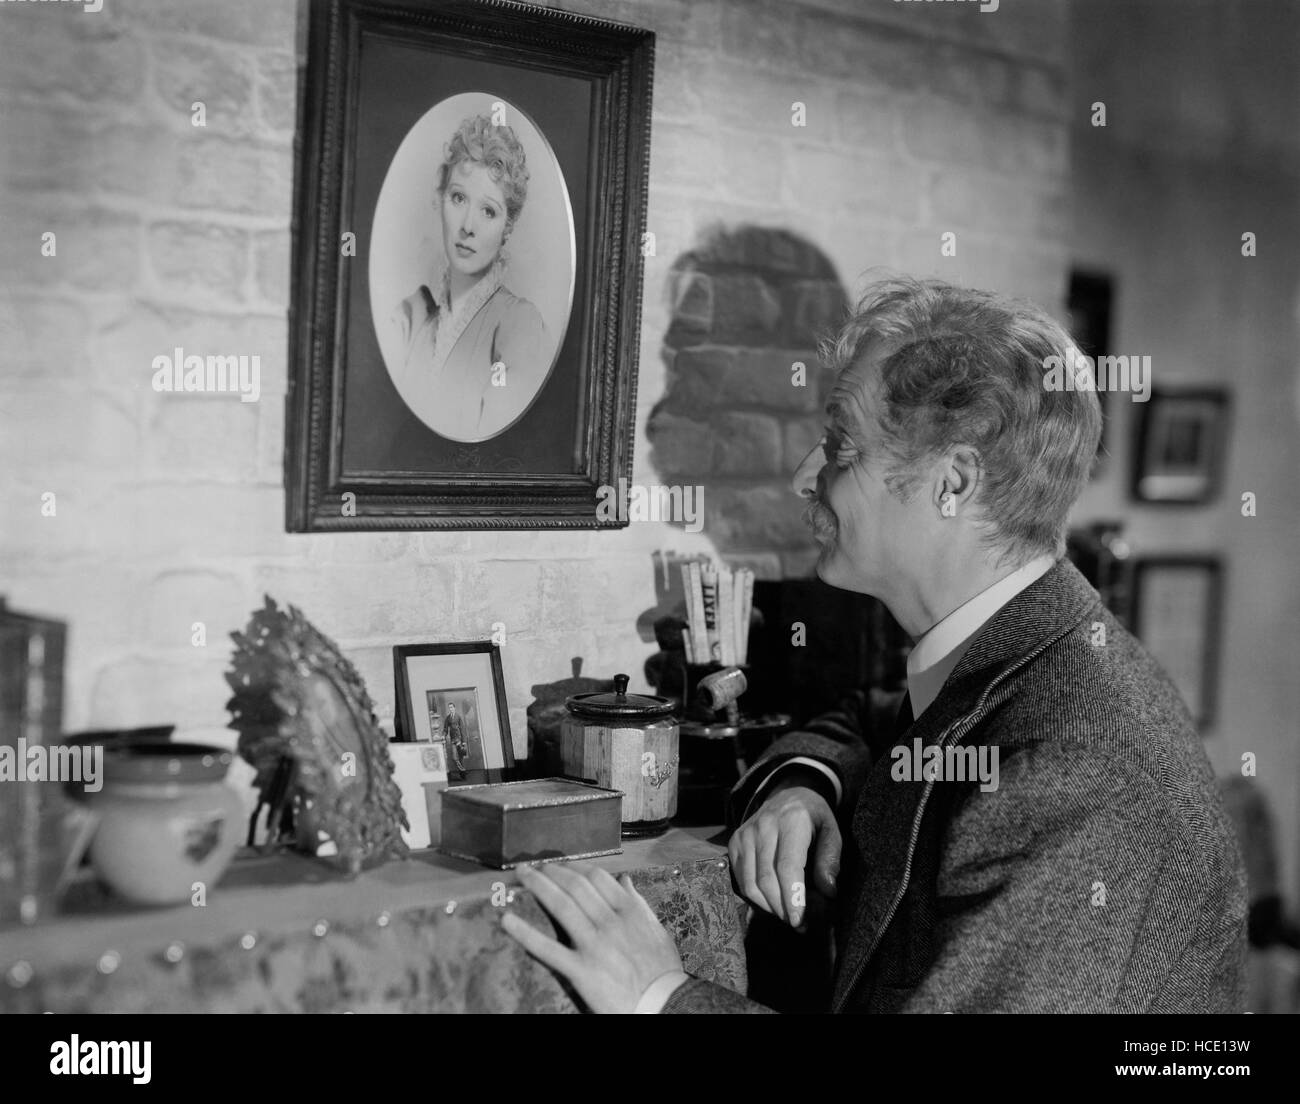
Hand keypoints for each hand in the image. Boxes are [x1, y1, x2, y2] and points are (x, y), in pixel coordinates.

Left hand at [501, 863, 683, 1012]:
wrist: (663, 1004)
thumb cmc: (662, 970)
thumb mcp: (657, 930)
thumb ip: (638, 904)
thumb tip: (625, 880)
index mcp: (630, 911)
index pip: (597, 877)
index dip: (574, 867)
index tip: (561, 865)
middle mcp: (611, 922)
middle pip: (576, 886)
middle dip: (552, 872)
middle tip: (534, 868)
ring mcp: (595, 945)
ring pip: (562, 906)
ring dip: (538, 886)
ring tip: (521, 877)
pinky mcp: (581, 970)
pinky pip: (548, 949)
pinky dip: (525, 933)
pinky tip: (508, 920)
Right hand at [729, 780, 839, 927]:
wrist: (787, 795)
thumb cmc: (813, 818)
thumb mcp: (832, 831)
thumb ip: (830, 859)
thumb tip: (828, 891)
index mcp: (792, 820)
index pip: (787, 866)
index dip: (792, 897)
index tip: (799, 920)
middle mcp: (764, 825)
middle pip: (766, 879)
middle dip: (782, 909)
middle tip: (800, 925)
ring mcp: (745, 834)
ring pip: (750, 884)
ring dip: (768, 908)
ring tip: (787, 916)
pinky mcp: (735, 843)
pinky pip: (741, 880)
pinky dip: (755, 899)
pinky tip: (772, 904)